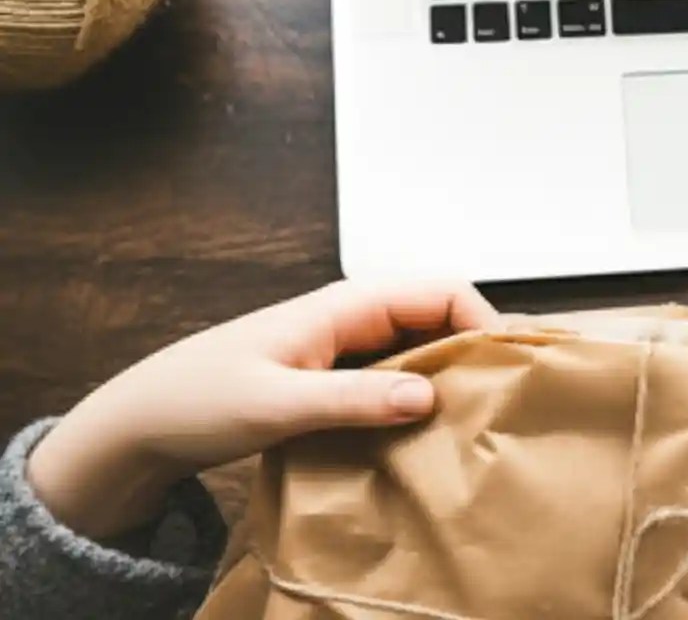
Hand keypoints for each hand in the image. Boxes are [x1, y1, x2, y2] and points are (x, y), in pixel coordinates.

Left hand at [27, 280, 497, 539]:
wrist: (145, 421)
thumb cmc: (197, 398)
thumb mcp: (278, 404)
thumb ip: (353, 399)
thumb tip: (427, 395)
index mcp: (345, 305)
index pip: (441, 291)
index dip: (484, 321)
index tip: (507, 369)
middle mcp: (352, 318)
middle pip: (441, 318)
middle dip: (476, 350)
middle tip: (501, 400)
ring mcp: (346, 347)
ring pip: (423, 349)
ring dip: (450, 377)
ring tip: (473, 419)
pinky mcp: (337, 376)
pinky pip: (398, 376)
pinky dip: (420, 397)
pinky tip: (426, 433)